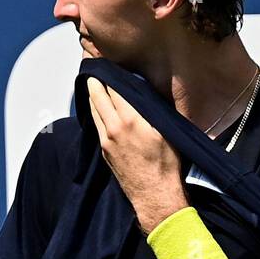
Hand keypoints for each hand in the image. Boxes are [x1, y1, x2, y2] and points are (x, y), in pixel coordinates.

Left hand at [86, 76, 188, 233]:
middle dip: (95, 80)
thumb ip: (154, 110)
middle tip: (93, 67)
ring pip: (94, 111)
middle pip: (97, 97)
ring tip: (93, 83)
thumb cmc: (166, 164)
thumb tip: (146, 93)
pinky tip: (99, 107)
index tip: (108, 63)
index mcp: (130, 120)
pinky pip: (96, 125)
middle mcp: (113, 128)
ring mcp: (105, 141)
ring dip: (93, 96)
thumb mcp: (166, 131)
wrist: (154, 196)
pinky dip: (96, 112)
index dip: (110, 74)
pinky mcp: (104, 151)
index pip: (115, 89)